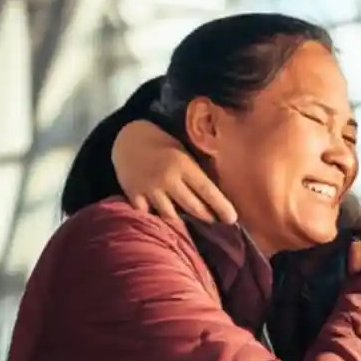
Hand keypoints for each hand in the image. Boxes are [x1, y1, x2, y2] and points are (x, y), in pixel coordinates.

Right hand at [113, 120, 237, 225]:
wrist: (128, 138)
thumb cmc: (164, 146)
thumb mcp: (185, 153)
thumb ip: (197, 172)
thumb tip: (220, 193)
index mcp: (184, 165)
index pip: (207, 190)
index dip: (221, 206)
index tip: (232, 219)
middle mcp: (167, 179)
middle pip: (192, 206)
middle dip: (206, 216)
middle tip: (215, 220)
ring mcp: (149, 188)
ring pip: (170, 215)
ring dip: (183, 220)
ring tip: (192, 222)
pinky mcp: (133, 194)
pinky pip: (148, 214)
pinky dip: (156, 218)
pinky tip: (163, 221)